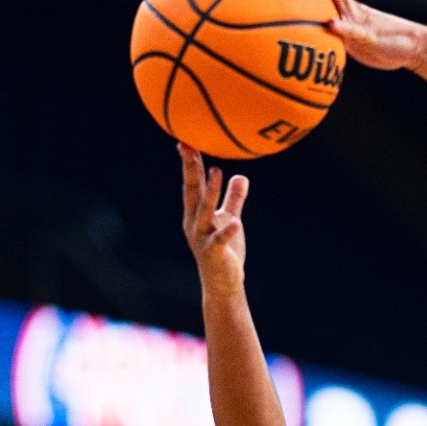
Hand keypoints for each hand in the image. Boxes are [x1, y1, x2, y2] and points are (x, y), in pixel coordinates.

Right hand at [180, 143, 248, 296]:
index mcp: (196, 214)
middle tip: (189, 146)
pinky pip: (220, 239)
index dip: (190, 164)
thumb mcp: (229, 219)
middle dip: (191, 169)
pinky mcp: (215, 254)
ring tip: (216, 170)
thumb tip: (241, 175)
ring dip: (210, 191)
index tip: (186, 141)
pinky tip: (235, 222)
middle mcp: (194, 223)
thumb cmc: (225, 251)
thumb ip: (234, 199)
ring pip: (204, 211)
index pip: (192, 184)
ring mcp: (203, 238)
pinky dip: (226, 230)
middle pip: (192, 192)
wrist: (223, 284)